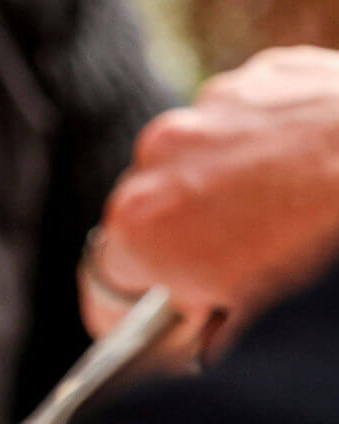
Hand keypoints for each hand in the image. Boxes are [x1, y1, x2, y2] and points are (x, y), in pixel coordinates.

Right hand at [87, 46, 338, 358]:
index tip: (168, 301)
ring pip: (204, 155)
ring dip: (229, 178)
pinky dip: (271, 138)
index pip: (112, 271)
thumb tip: (209, 341)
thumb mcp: (251, 309)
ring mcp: (209, 107)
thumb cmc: (317, 244)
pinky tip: (308, 162)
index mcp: (136, 222)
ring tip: (287, 201)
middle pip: (154, 205)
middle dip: (187, 228)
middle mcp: (157, 156)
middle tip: (241, 252)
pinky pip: (250, 115)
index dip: (141, 293)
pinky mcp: (261, 76)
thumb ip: (206, 322)